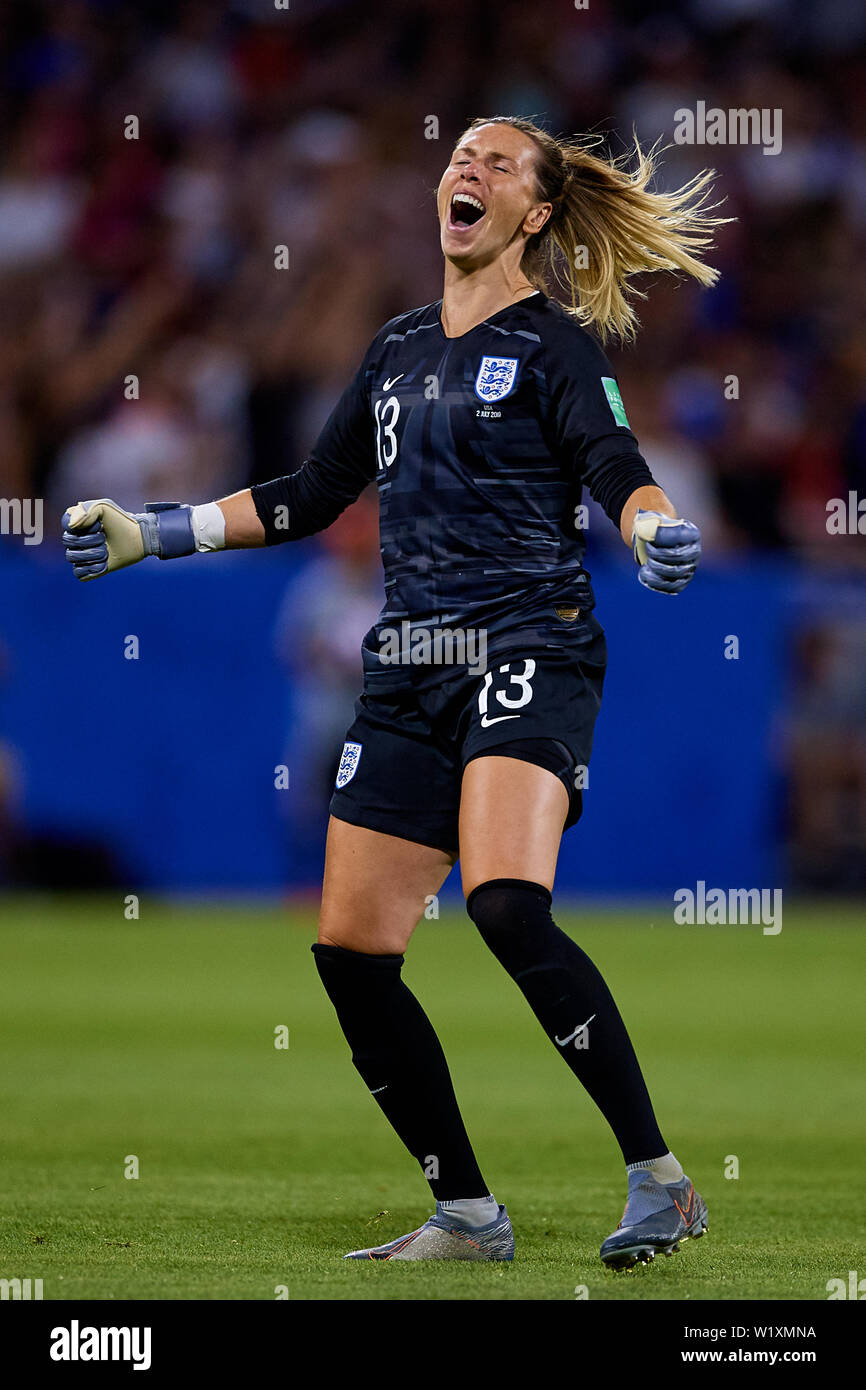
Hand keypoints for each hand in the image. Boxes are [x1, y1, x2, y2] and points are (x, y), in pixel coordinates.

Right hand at [62, 500, 194, 580]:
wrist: (137, 539)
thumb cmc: (121, 522)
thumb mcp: (104, 508)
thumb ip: (85, 510)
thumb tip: (72, 526)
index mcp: (76, 524)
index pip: (66, 528)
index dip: (81, 529)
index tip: (98, 526)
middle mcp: (76, 539)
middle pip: (69, 544)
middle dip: (89, 542)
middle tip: (104, 538)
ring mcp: (82, 555)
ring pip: (73, 559)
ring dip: (93, 555)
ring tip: (106, 551)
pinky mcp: (89, 570)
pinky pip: (79, 573)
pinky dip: (92, 569)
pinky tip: (104, 564)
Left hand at [632, 509, 700, 594]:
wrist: (655, 543)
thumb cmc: (654, 530)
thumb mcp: (651, 522)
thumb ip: (649, 525)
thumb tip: (650, 534)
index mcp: (692, 534)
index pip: (677, 540)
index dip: (660, 542)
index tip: (650, 541)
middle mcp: (695, 551)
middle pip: (677, 557)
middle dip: (656, 554)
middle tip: (648, 549)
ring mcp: (690, 568)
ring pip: (674, 573)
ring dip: (655, 567)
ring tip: (646, 562)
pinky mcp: (683, 581)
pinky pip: (672, 587)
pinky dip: (655, 582)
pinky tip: (644, 573)